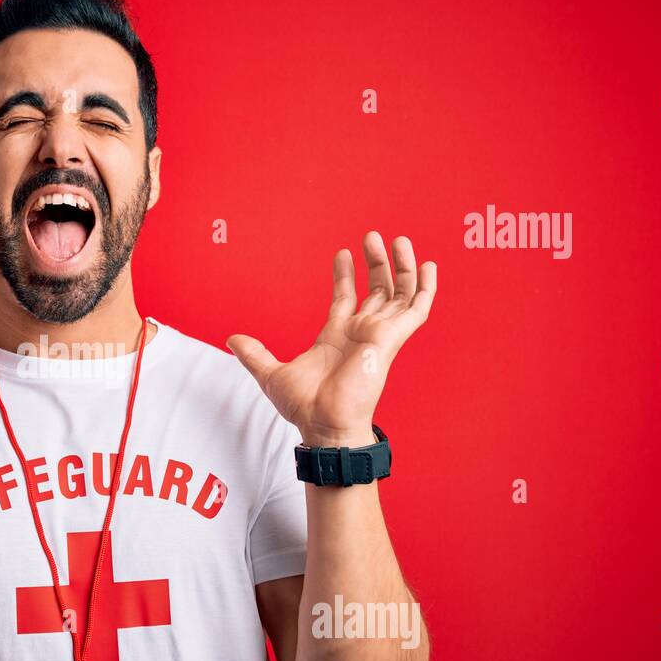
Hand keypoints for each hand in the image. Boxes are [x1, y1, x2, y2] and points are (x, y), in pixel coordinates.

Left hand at [226, 231, 436, 446]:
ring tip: (397, 240)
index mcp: (336, 337)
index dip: (345, 275)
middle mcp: (361, 333)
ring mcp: (378, 335)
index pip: (345, 297)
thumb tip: (231, 340)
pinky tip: (429, 266)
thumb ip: (255, 354)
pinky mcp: (391, 338)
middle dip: (375, 263)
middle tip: (373, 236)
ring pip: (399, 294)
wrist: (324, 424)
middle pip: (376, 290)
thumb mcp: (271, 373)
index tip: (343, 253)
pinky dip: (425, 288)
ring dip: (401, 267)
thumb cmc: (304, 407)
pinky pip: (417, 310)